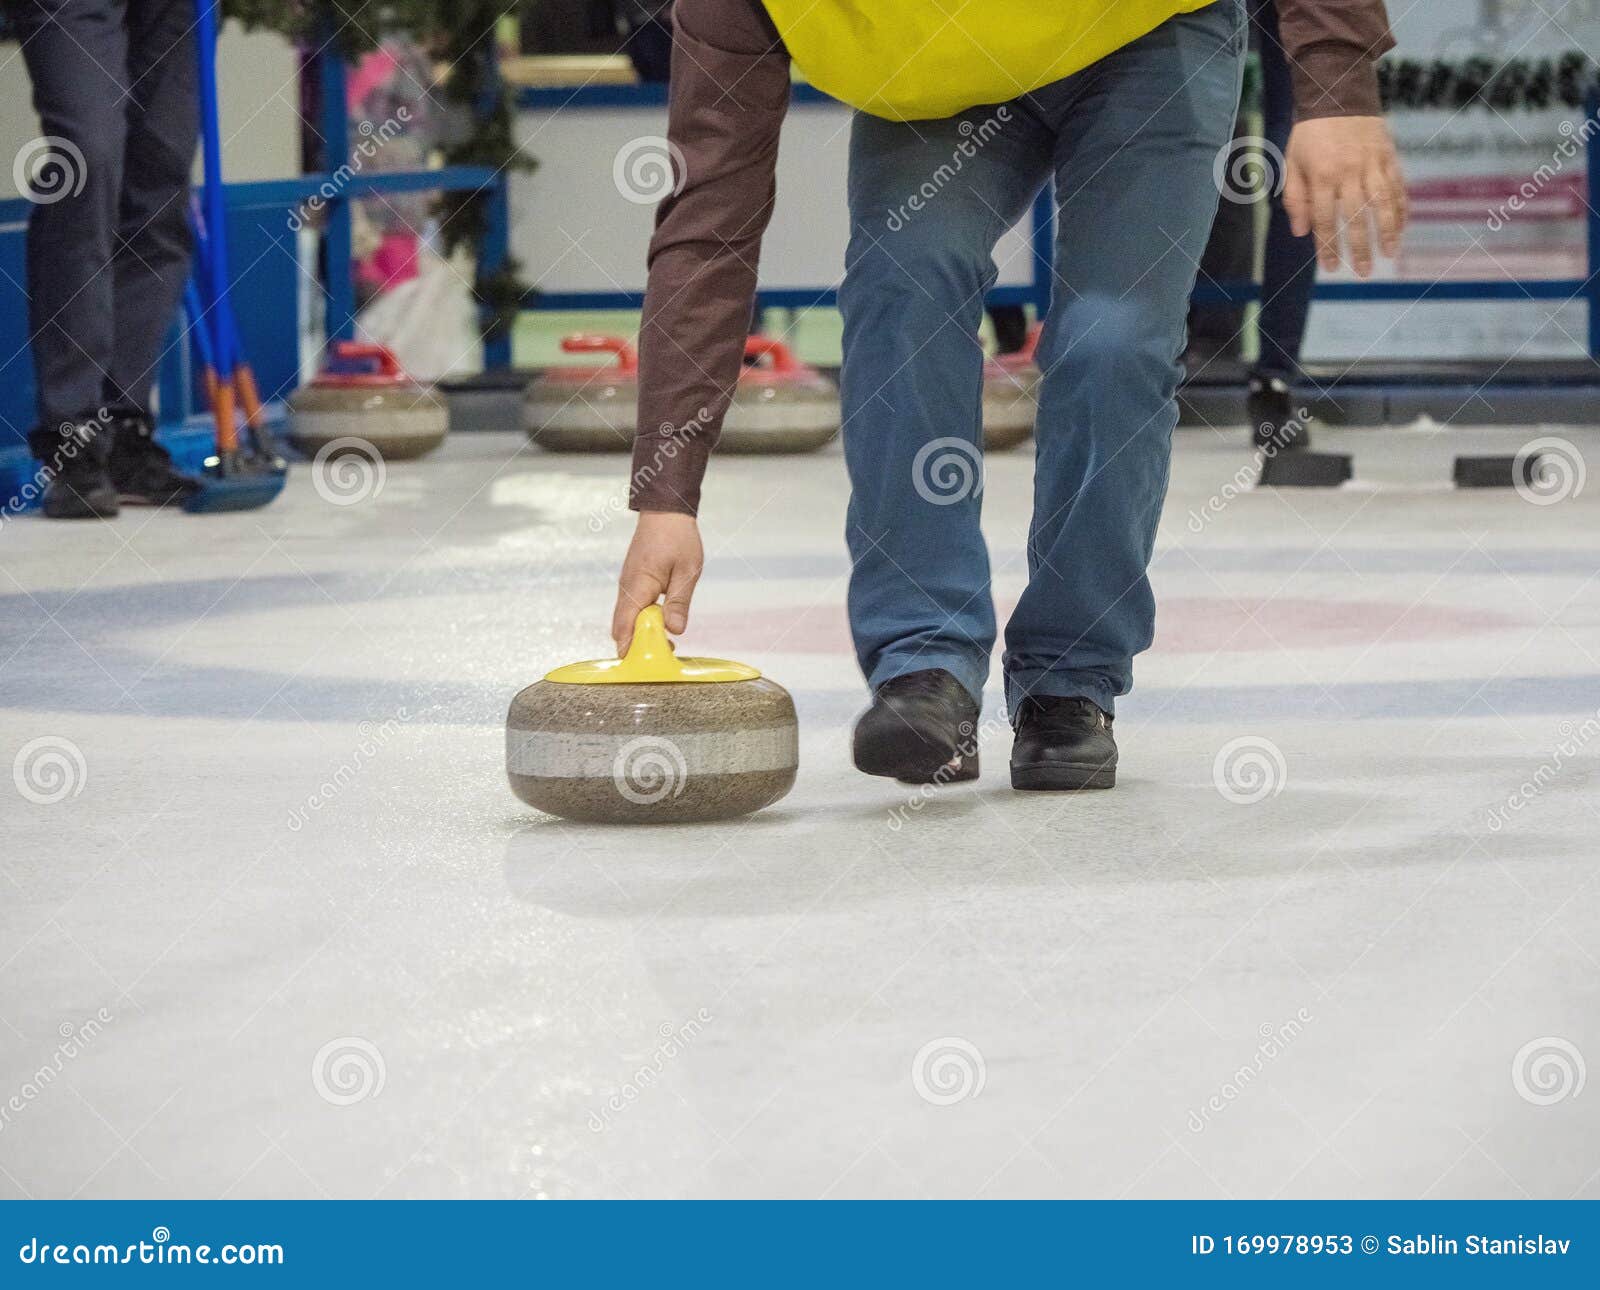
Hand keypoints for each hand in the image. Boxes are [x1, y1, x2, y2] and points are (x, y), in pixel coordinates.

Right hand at [612, 510, 702, 653]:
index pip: (625, 626)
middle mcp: (626, 589)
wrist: (665, 512)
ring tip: (667, 641)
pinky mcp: (631, 585)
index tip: (648, 660)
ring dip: (640, 634)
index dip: (631, 648)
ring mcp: (626, 587)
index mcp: (638, 586)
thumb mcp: (687, 572)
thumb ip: (679, 602)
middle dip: (637, 646)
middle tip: (665, 651)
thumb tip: (675, 630)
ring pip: (625, 621)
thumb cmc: (678, 539)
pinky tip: (661, 623)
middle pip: (621, 629)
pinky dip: (641, 622)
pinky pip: (631, 610)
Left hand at [1283, 115, 1406, 277]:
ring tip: (1390, 253)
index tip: (1332, 268)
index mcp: (1322, 176)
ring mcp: (1373, 163)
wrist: (1338, 93)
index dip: (1328, 247)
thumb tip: (1302, 233)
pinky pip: (1398, 186)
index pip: (1325, 220)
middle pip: (1357, 217)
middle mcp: (1349, 172)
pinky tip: (1403, 226)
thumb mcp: (1292, 164)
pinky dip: (1402, 208)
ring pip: (1384, 203)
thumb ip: (1295, 199)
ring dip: (1389, 231)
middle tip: (1364, 272)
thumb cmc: (1310, 135)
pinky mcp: (1389, 156)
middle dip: (1360, 248)